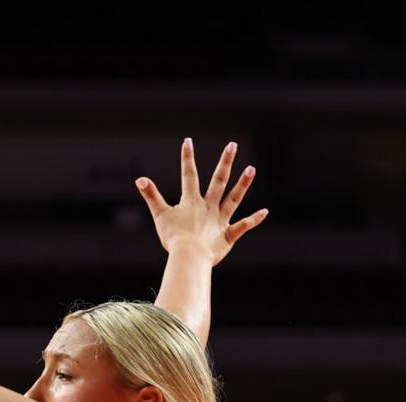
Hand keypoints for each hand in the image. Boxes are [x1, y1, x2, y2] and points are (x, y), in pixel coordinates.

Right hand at [136, 139, 267, 265]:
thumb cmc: (173, 237)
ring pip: (234, 199)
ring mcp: (220, 220)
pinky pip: (243, 226)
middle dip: (225, 162)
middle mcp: (209, 207)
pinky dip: (254, 220)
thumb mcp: (160, 215)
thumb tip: (140, 179)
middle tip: (232, 145)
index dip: (187, 158)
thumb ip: (151, 196)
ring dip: (243, 184)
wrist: (189, 256)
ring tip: (252, 169)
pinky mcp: (227, 235)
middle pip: (218, 180)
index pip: (189, 176)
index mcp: (191, 202)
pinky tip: (265, 212)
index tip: (188, 141)